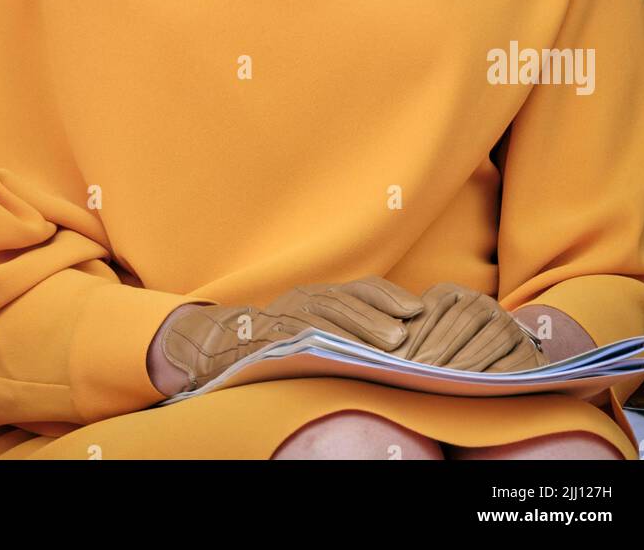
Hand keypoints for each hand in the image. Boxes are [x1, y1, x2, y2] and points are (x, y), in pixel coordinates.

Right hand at [158, 276, 425, 390]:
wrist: (226, 344)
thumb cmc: (285, 338)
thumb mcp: (319, 323)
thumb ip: (353, 324)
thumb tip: (405, 334)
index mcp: (322, 293)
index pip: (361, 286)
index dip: (390, 296)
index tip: (417, 309)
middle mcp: (304, 298)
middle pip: (343, 302)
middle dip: (375, 319)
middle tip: (402, 339)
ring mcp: (283, 317)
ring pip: (322, 321)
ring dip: (354, 334)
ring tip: (383, 352)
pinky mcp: (266, 340)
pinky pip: (294, 340)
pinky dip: (318, 346)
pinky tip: (338, 357)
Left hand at [388, 282, 549, 371]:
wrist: (497, 368)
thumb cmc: (449, 356)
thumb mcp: (428, 340)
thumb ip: (412, 340)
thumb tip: (387, 355)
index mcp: (456, 294)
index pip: (436, 303)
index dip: (419, 330)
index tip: (402, 358)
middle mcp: (484, 304)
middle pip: (462, 320)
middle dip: (439, 350)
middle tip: (420, 376)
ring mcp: (510, 325)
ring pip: (489, 339)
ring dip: (465, 363)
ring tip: (444, 385)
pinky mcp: (530, 352)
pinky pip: (512, 362)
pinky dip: (494, 376)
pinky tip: (476, 390)